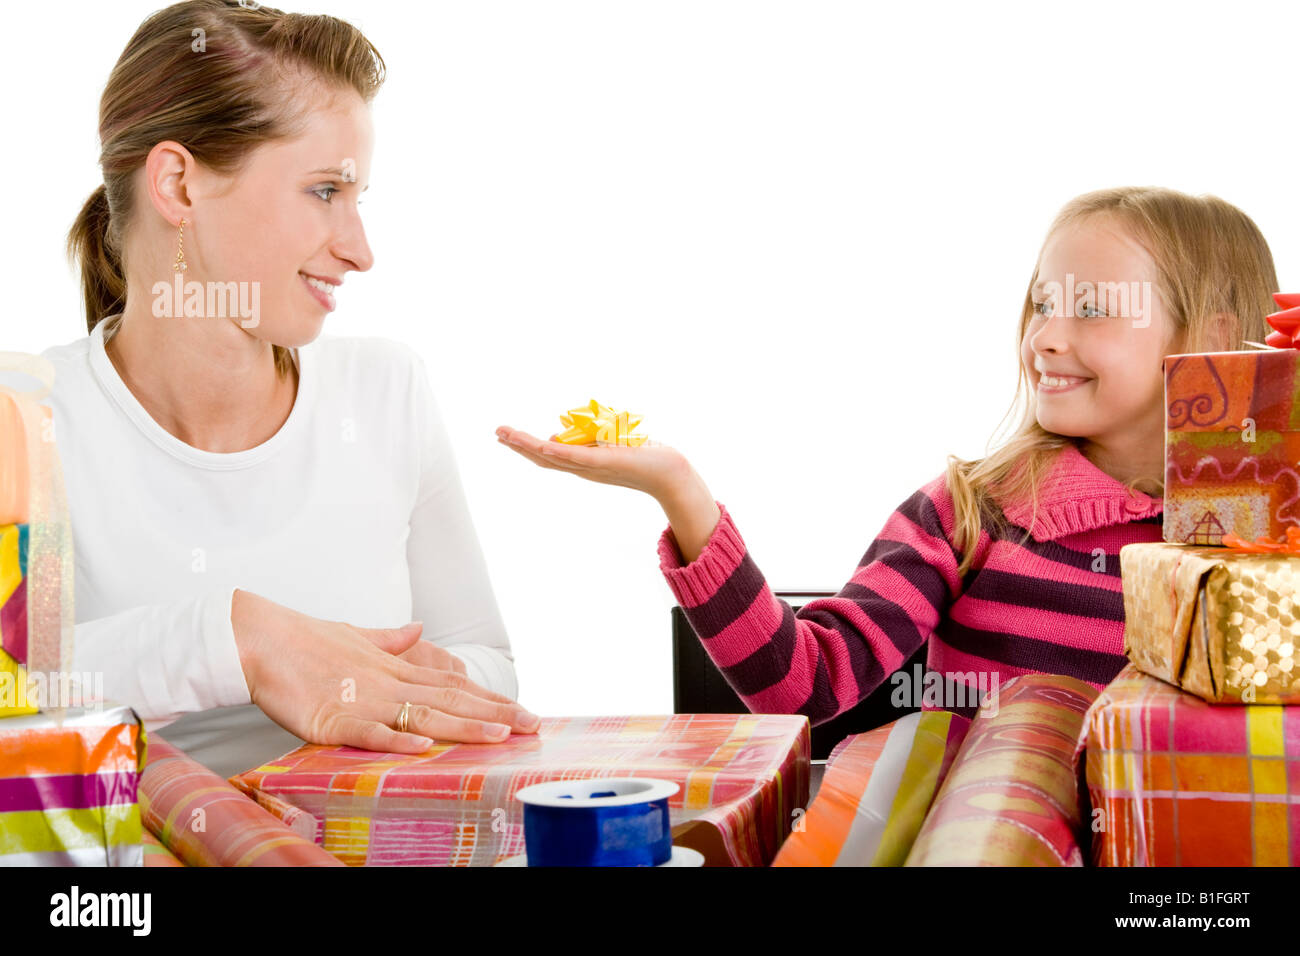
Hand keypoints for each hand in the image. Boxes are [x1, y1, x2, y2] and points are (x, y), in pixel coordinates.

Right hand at [232, 589, 538, 753]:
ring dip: (461, 727)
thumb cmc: (303, 640)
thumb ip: (389, 639)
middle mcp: (387, 683)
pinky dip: (394, 741)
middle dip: (493, 715)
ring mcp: (361, 700)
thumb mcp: (355, 637)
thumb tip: (417, 629)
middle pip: (449, 701)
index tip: (521, 712)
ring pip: (420, 716)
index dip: (489, 700)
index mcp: (395, 668)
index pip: (453, 686)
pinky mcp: (330, 718)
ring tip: (497, 735)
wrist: (258, 636)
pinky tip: (420, 749)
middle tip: (532, 725)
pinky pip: (367, 732)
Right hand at [496, 425, 721, 562]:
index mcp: (582, 464)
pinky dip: (556, 449)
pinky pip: (575, 456)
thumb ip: (583, 439)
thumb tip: (554, 434)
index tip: (505, 435)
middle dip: (518, 445)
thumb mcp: (607, 443)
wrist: (668, 473)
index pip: (547, 455)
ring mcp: (590, 467)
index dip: (524, 447)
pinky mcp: (603, 463)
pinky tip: (540, 442)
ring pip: (552, 455)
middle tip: (497, 432)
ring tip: (506, 434)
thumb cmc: (642, 457)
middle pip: (542, 457)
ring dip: (527, 445)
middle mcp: (582, 468)